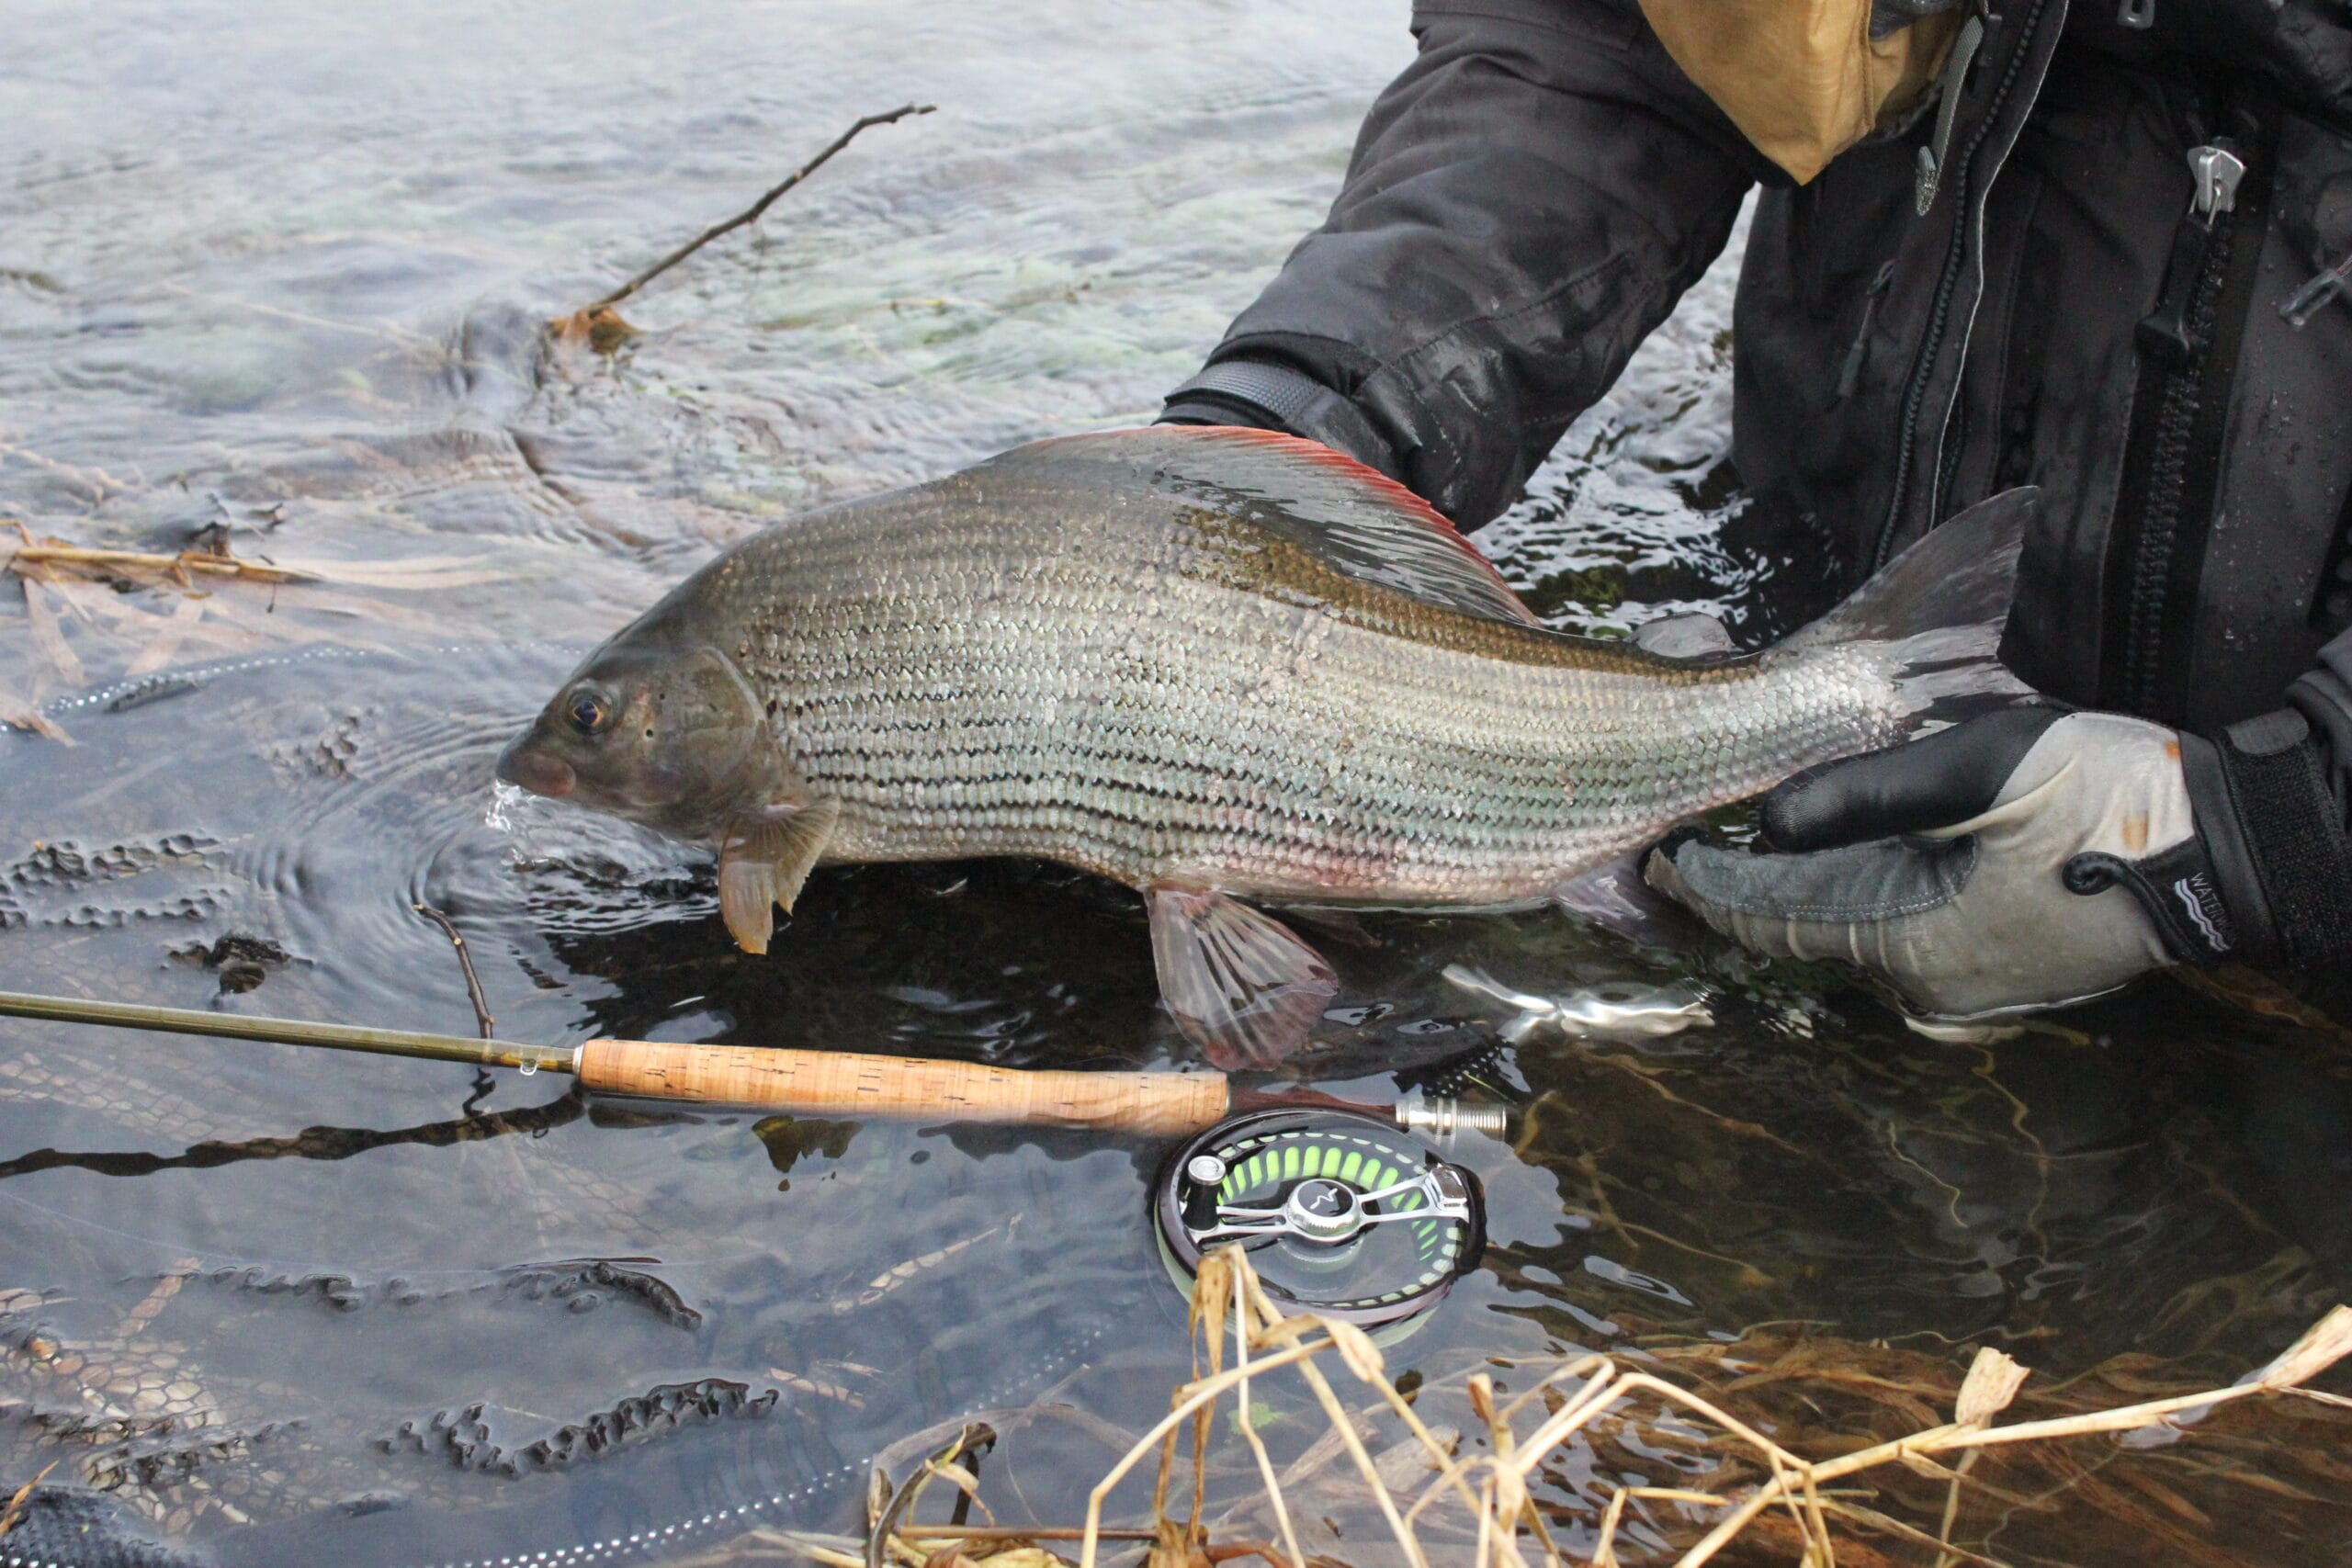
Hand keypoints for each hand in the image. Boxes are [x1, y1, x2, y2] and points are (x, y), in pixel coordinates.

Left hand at [1644, 708, 2249, 1019]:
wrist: (2224, 849)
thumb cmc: (2105, 798)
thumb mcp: (1975, 769)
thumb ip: (1865, 796)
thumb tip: (1773, 819)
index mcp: (1907, 941)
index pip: (1772, 919)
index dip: (1707, 886)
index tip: (1657, 855)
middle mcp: (1924, 983)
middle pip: (1802, 928)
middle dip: (1746, 883)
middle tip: (1688, 837)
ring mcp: (1963, 987)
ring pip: (1848, 931)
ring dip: (1799, 889)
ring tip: (1746, 840)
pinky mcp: (1993, 972)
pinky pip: (1897, 935)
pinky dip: (1854, 897)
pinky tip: (1836, 856)